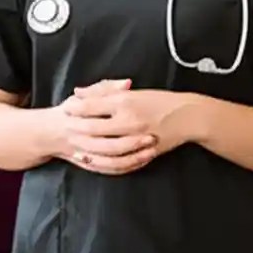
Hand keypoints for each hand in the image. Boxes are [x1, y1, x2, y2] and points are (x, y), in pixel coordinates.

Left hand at [57, 80, 195, 174]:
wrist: (188, 116)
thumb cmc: (158, 101)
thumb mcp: (130, 92)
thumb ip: (103, 91)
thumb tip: (78, 93)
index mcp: (124, 101)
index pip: (91, 106)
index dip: (74, 108)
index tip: (65, 109)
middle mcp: (129, 119)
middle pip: (92, 127)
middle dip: (76, 128)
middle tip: (65, 128)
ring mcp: (136, 138)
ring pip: (103, 146)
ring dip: (87, 146)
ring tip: (75, 144)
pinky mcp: (143, 151)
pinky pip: (119, 160)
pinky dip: (105, 160)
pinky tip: (95, 158)